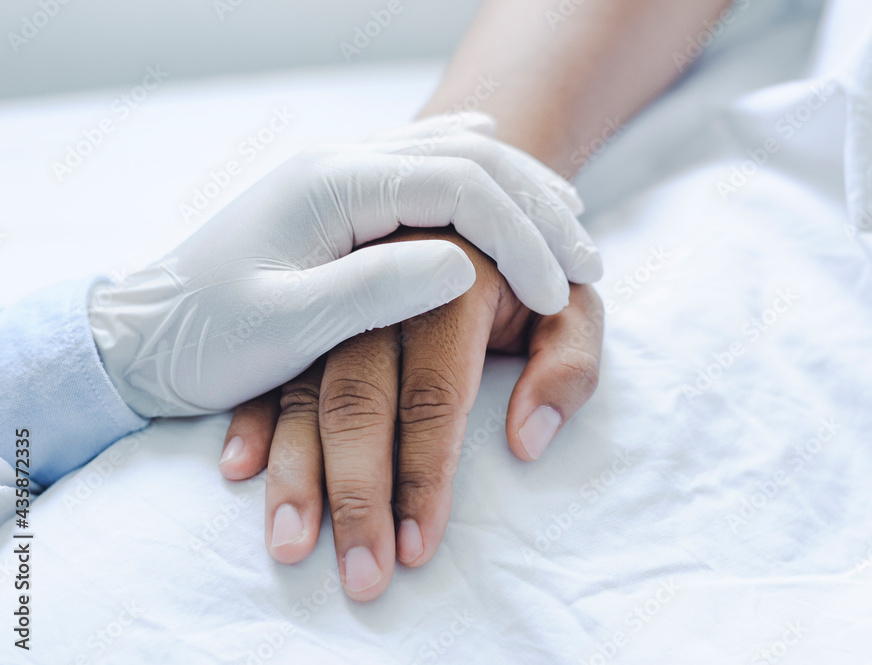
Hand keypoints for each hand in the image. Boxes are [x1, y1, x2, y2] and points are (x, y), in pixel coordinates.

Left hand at [89, 115, 599, 417]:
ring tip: (573, 223)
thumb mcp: (285, 324)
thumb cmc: (205, 338)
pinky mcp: (339, 200)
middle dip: (539, 210)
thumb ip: (375, 289)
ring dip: (521, 190)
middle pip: (470, 159)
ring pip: (454, 156)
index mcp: (332, 185)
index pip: (460, 187)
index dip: (521, 237)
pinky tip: (503, 173)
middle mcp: (341, 164)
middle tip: (590, 263)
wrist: (139, 334)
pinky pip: (427, 165)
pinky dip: (479, 175)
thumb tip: (461, 263)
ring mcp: (340, 175)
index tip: (560, 293)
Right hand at [220, 227, 603, 600]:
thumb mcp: (575, 307)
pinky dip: (253, 419)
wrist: (483, 209)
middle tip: (361, 573)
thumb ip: (568, 366)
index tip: (419, 546)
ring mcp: (340, 299)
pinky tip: (241, 469)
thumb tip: (525, 441)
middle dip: (357, 494)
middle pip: (358, 400)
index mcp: (454, 283)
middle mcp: (387, 290)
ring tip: (290, 544)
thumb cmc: (536, 278)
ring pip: (305, 390)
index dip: (425, 474)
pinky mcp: (310, 311)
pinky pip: (272, 368)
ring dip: (296, 472)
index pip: (433, 395)